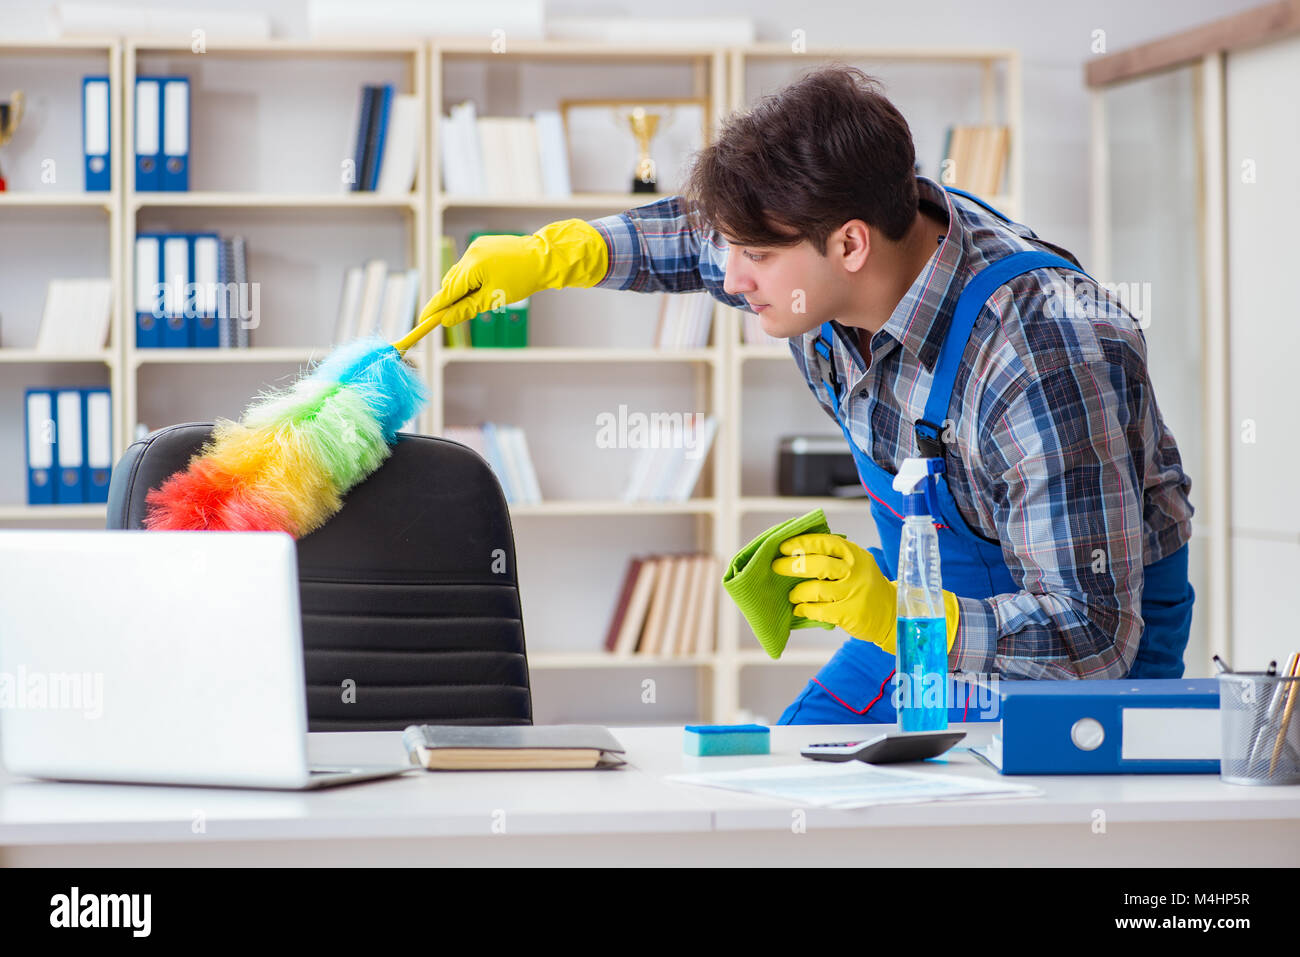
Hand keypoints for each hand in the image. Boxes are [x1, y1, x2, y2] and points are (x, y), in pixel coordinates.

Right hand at [416, 219, 607, 329]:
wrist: (543, 257)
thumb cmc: (521, 279)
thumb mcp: (492, 299)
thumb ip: (466, 309)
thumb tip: (446, 320)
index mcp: (471, 266)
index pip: (446, 292)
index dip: (434, 309)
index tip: (422, 320)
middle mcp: (470, 253)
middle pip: (451, 283)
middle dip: (450, 300)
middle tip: (449, 317)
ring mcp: (477, 246)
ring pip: (460, 273)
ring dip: (463, 288)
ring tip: (479, 298)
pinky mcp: (484, 244)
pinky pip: (470, 264)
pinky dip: (472, 276)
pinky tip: (485, 284)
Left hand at [771, 533, 960, 653]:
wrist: (892, 612)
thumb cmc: (866, 585)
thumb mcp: (857, 563)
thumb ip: (834, 556)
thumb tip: (796, 552)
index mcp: (854, 554)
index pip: (824, 542)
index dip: (801, 543)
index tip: (784, 547)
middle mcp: (854, 571)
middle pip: (818, 564)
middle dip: (792, 565)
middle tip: (777, 567)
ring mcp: (852, 593)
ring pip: (815, 589)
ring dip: (798, 592)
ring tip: (792, 594)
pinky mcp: (849, 613)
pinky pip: (819, 610)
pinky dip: (805, 609)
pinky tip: (800, 609)